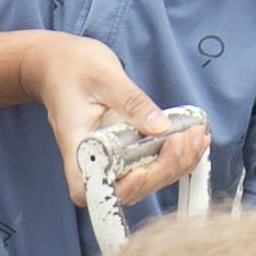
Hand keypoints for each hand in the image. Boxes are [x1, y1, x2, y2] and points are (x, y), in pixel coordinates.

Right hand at [18, 34, 205, 208]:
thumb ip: (131, 102)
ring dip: (175, 165)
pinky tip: (193, 139)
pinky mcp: (124, 153)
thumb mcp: (103, 77)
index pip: (89, 189)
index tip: (142, 171)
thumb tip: (160, 127)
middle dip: (162, 171)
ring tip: (196, 138)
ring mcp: (109, 159)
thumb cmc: (70, 68)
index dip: (118, 189)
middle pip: (127, 190)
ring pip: (144, 181)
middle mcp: (92, 160)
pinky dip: (175, 157)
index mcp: (77, 145)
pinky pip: (151, 165)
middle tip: (185, 141)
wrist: (60, 65)